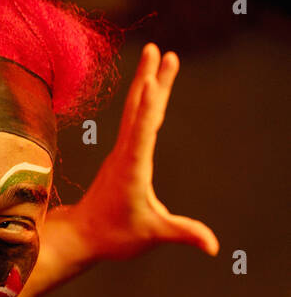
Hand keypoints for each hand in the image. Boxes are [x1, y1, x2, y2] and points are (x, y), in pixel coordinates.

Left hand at [68, 43, 218, 261]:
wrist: (82, 235)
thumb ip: (182, 233)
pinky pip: (135, 119)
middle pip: (139, 109)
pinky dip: (145, 99)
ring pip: (136, 110)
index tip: (154, 79)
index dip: (150, 105)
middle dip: (152, 78)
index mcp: (132, 167)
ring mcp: (122, 151)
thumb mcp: (151, 234)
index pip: (142, 130)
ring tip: (157, 55)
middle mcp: (125, 153)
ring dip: (148, 82)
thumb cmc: (114, 235)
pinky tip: (151, 88)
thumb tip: (213, 246)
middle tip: (161, 51)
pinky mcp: (122, 154)